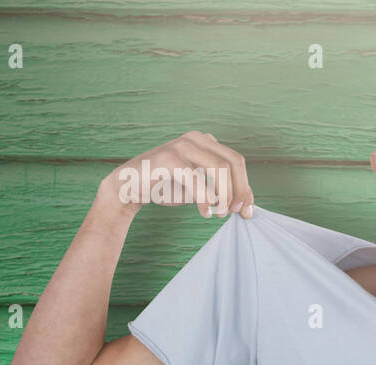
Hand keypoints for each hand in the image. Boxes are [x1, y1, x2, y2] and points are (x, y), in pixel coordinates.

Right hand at [98, 130, 254, 218]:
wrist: (128, 188)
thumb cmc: (166, 187)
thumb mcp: (200, 189)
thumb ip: (222, 192)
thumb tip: (247, 205)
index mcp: (206, 142)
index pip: (237, 162)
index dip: (245, 187)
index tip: (247, 211)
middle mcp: (196, 138)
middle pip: (233, 162)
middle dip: (239, 190)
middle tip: (236, 213)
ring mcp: (181, 145)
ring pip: (220, 168)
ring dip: (224, 195)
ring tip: (219, 214)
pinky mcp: (168, 158)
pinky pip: (196, 178)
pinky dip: (205, 198)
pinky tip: (205, 212)